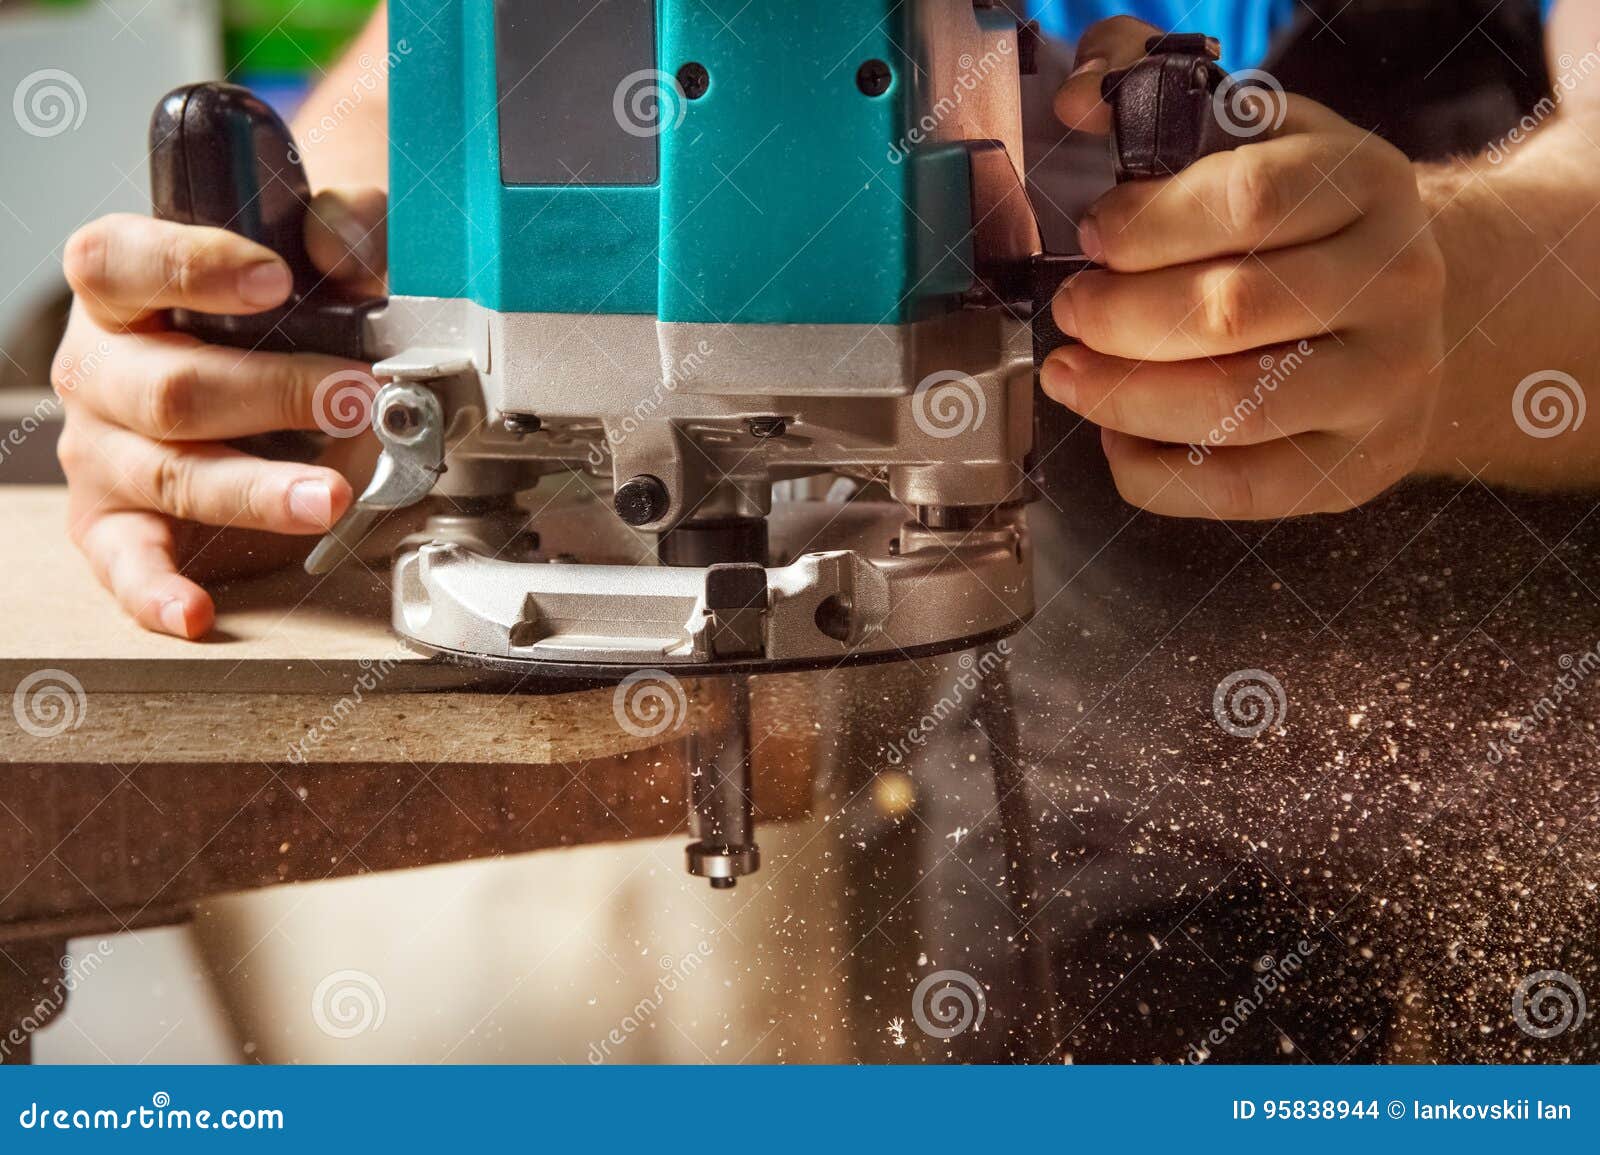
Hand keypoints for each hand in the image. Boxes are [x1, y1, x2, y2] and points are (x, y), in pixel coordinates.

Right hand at [53, 188, 386, 636]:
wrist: (256, 380)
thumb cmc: (272, 315)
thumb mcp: (312, 260)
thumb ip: (341, 230)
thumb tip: (347, 239)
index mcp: (121, 288)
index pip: (120, 263)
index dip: (193, 268)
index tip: (276, 279)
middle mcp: (97, 370)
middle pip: (167, 386)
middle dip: (273, 395)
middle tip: (355, 395)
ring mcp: (101, 451)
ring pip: (172, 474)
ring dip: (258, 489)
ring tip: (332, 496)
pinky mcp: (114, 523)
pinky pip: (126, 562)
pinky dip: (158, 591)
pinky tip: (196, 611)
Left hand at [1042, 18, 1445, 518]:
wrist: (1409, 308)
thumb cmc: (1306, 224)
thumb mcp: (1258, 140)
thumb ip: (1161, 100)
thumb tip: (1082, 96)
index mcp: (1368, 184)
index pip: (1246, 203)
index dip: (1147, 223)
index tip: (1095, 235)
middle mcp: (1396, 284)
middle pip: (1230, 312)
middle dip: (1119, 316)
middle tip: (1071, 310)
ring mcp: (1386, 384)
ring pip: (1233, 409)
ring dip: (1123, 397)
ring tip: (1071, 374)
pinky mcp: (1357, 467)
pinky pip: (1238, 490)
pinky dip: (1155, 472)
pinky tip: (1119, 437)